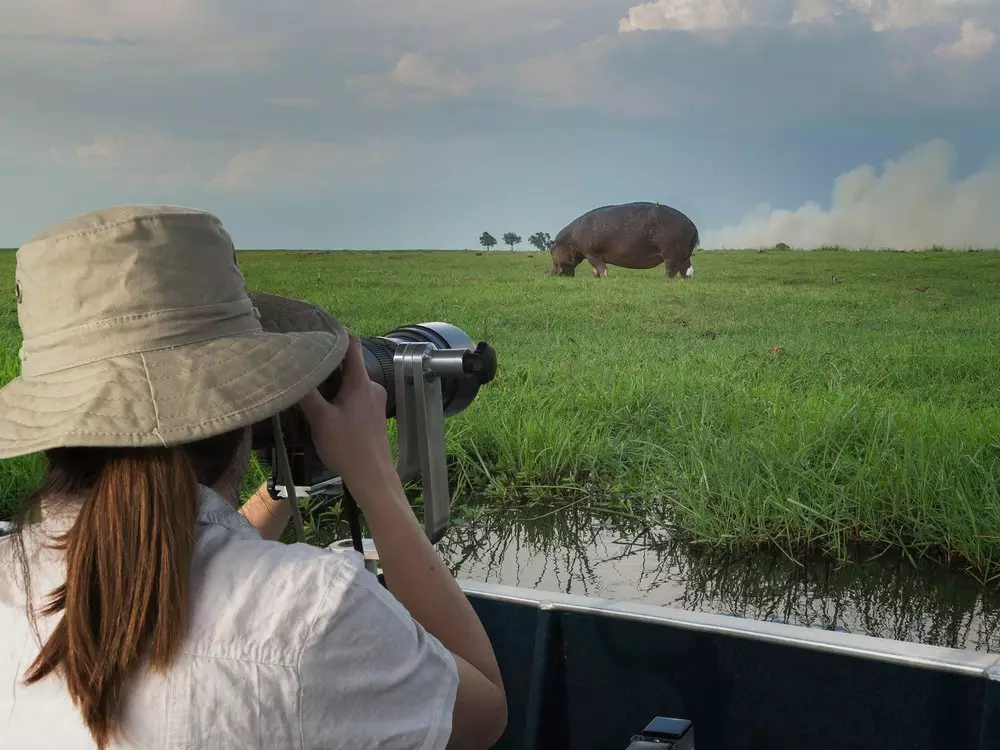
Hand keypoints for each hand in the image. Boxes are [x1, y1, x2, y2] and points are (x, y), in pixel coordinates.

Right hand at [297, 335, 394, 490]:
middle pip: (348, 364)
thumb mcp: (320, 419)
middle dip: (327, 362)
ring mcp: (376, 400)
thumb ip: (305, 393)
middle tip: (304, 361)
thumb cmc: (347, 446)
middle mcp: (372, 385)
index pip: (352, 344)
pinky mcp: (374, 413)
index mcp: (361, 381)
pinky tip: (326, 405)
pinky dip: (341, 394)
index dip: (335, 333)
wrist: (372, 476)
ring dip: (333, 381)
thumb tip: (288, 370)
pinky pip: (356, 394)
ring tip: (310, 383)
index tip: (316, 329)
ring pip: (351, 381)